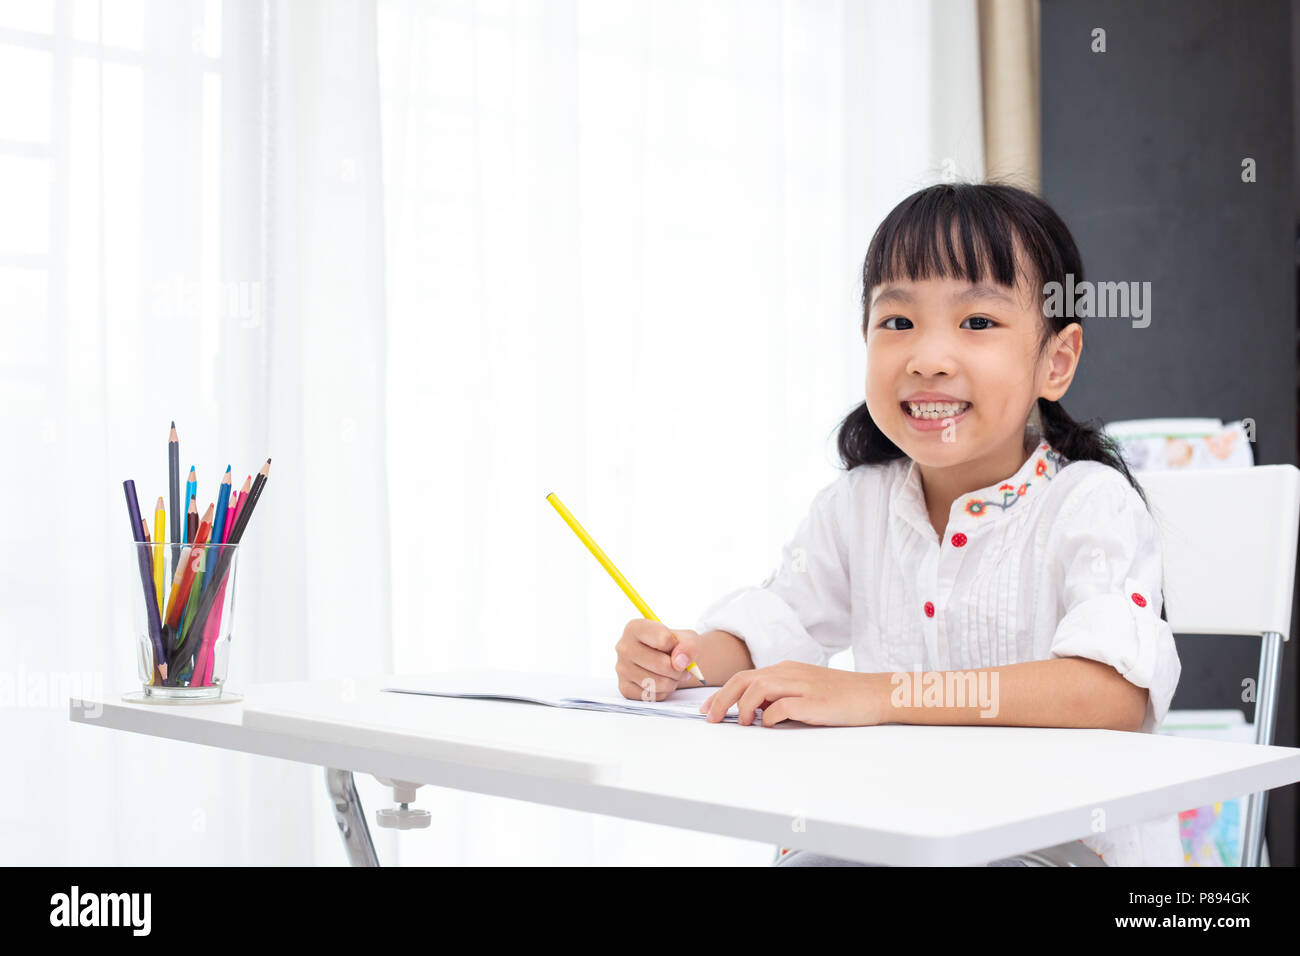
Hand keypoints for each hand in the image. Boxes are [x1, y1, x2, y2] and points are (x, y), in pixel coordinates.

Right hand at [614, 619, 704, 701]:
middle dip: (678, 669)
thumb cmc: (675, 646)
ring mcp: (621, 669)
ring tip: (673, 675)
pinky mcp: (625, 688)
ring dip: (672, 682)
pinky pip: (651, 696)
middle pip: (661, 664)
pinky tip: (661, 683)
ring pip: (656, 683)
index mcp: (635, 628)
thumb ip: (688, 646)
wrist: (669, 660)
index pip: (663, 639)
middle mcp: (623, 647)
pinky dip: (663, 692)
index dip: (677, 646)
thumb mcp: (687, 638)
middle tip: (682, 668)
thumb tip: (679, 663)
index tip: (675, 646)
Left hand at [698, 660, 881, 726]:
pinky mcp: (814, 702)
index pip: (744, 676)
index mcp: (785, 669)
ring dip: (744, 707)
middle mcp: (790, 673)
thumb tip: (752, 710)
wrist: (873, 694)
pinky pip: (782, 706)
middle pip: (744, 680)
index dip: (722, 693)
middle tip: (712, 719)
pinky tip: (769, 725)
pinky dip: (769, 716)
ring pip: (758, 687)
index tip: (708, 709)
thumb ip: (779, 695)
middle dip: (722, 699)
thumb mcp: (804, 689)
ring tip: (742, 723)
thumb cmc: (839, 695)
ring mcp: (802, 685)